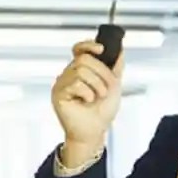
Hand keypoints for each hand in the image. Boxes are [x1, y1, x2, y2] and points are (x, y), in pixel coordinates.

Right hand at [50, 39, 124, 164]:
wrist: (95, 132)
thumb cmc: (101, 112)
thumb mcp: (114, 85)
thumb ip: (115, 67)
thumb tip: (120, 49)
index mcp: (81, 70)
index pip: (79, 49)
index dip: (88, 45)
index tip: (102, 49)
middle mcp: (70, 74)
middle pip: (83, 59)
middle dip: (101, 73)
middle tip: (105, 90)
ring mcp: (62, 83)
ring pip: (80, 71)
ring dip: (96, 85)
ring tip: (97, 97)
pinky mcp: (58, 93)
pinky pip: (74, 84)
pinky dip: (87, 93)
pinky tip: (87, 101)